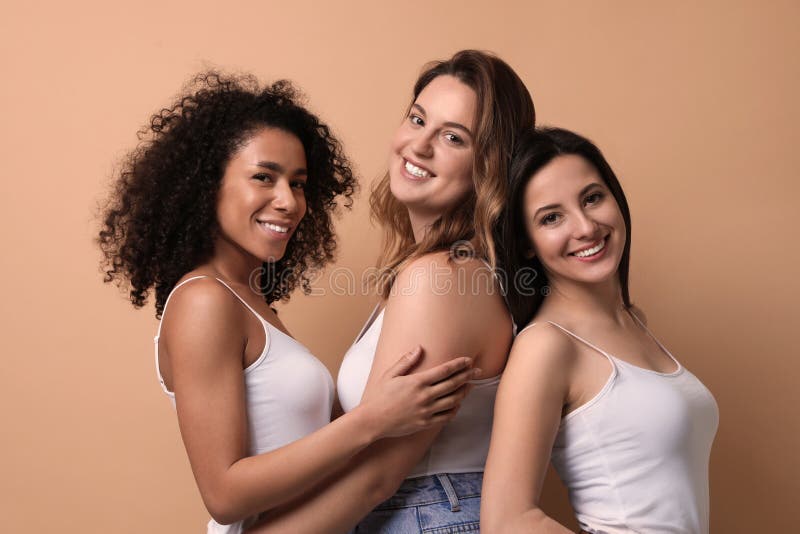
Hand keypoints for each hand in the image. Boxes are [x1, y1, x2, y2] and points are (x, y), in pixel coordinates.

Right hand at [359, 346, 479, 438]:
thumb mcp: (390, 375)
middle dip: (467, 376)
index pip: (444, 371)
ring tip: (470, 386)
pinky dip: (455, 409)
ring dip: (464, 392)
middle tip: (477, 371)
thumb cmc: (380, 396)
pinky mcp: (426, 423)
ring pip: (453, 400)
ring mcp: (427, 411)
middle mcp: (425, 396)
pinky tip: (457, 404)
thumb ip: (406, 361)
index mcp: (417, 382)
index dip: (459, 364)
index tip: (468, 360)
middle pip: (453, 384)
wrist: (373, 420)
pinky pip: (446, 416)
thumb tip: (419, 348)